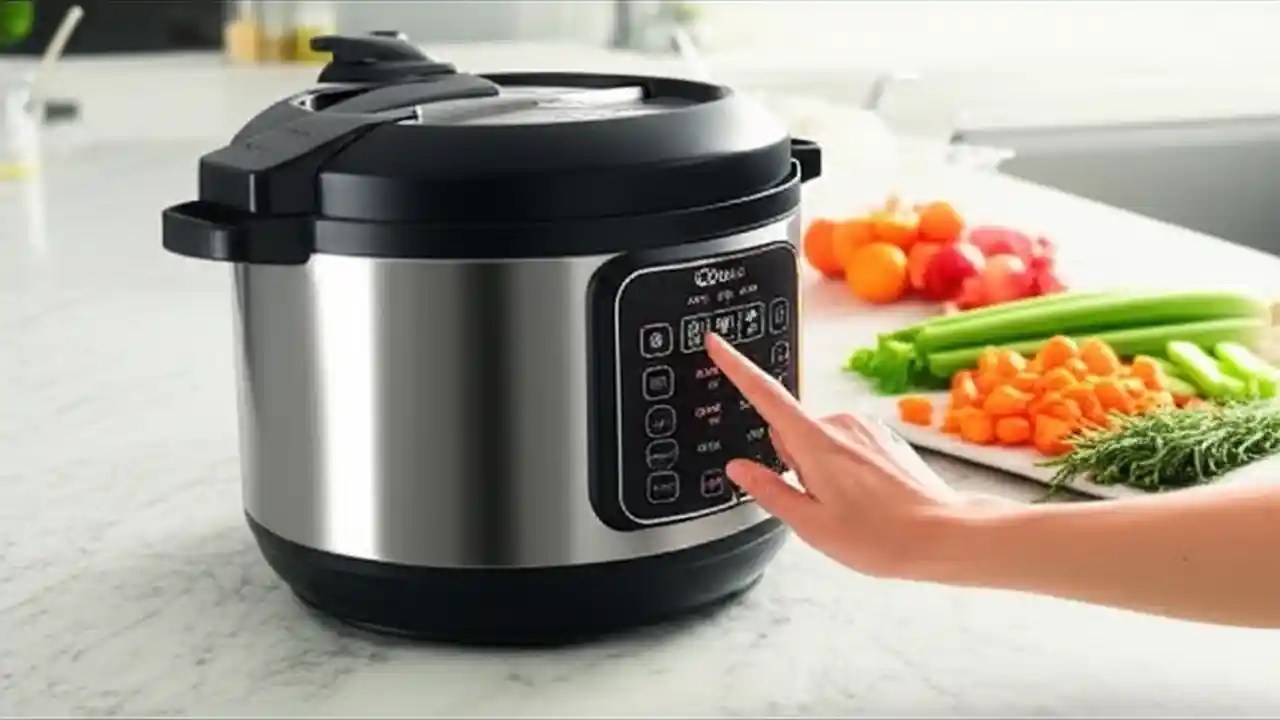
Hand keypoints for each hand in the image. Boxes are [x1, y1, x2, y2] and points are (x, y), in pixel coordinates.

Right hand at [705, 333, 1003, 579]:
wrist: (944, 534)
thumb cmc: (880, 537)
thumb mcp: (810, 525)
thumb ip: (769, 490)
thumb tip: (738, 468)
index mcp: (816, 443)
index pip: (765, 395)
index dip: (736, 368)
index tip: (716, 343)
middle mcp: (839, 423)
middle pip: (791, 432)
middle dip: (793, 462)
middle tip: (820, 502)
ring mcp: (863, 426)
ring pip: (818, 440)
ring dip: (820, 468)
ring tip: (848, 506)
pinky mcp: (881, 433)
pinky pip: (844, 443)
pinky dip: (844, 467)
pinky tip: (865, 498)